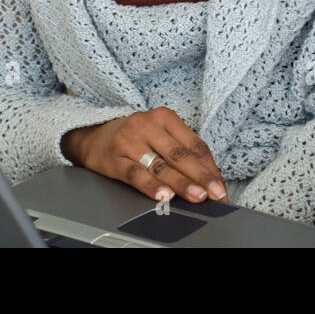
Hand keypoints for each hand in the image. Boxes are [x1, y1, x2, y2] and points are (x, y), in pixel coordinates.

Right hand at [64, 107, 227, 204]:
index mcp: (165, 117)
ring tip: (195, 196)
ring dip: (181, 183)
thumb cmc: (136, 138)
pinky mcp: (113, 158)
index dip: (210, 167)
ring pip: (160, 165)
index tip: (220, 187)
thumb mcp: (160, 135)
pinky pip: (135, 174)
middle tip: (213, 194)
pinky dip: (151, 186)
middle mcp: (147, 125)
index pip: (194, 144)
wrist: (94, 136)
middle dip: (200, 176)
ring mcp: (129, 141)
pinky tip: (163, 195)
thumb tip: (209, 179)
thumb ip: (182, 152)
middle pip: (180, 154)